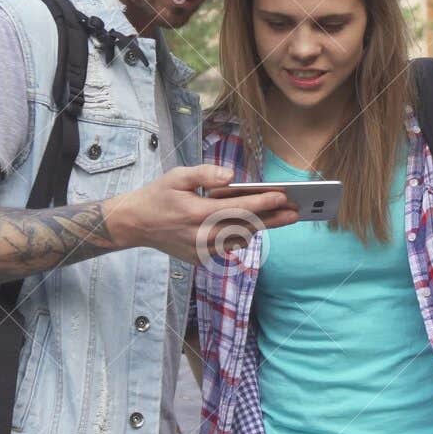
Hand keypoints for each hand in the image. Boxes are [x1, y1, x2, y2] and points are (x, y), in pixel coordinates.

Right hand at [102, 164, 298, 262]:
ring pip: (240, 239)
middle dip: (274, 219)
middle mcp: (202, 236)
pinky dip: (239, 235)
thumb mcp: (178, 176)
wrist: (136, 224)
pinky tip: (252, 225)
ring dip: (259, 227)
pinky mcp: (199, 259)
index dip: (263, 203)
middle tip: (296, 212)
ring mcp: (201, 251)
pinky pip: (227, 247)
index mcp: (198, 213)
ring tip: (280, 216)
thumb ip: (205, 174)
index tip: (283, 196)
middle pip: (247, 227)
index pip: (239, 208)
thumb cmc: (158, 195)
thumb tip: (231, 177)